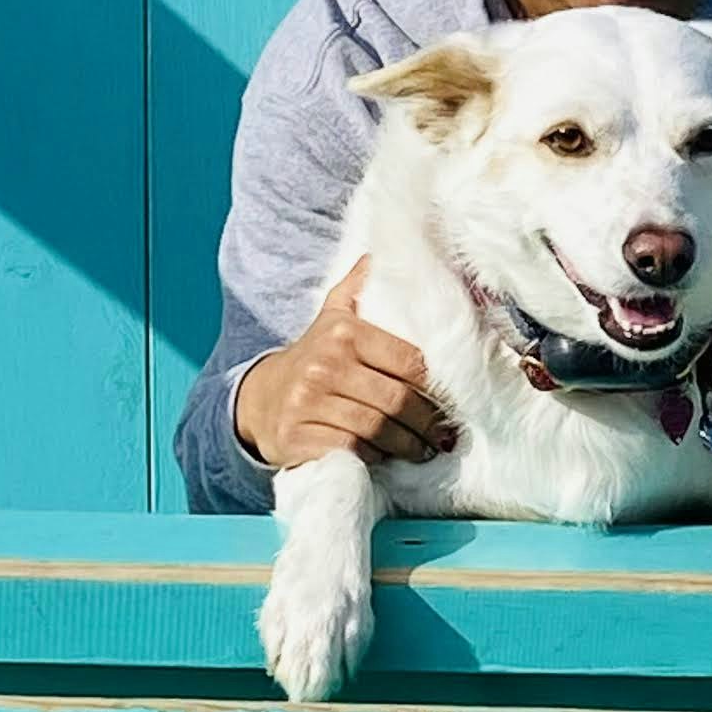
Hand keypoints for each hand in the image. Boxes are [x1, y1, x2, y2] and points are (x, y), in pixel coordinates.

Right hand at [234, 261, 456, 469]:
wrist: (260, 399)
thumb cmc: (313, 358)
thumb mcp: (333, 316)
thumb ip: (360, 286)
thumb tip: (384, 252)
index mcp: (342, 332)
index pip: (409, 362)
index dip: (436, 387)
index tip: (451, 401)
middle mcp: (323, 366)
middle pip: (396, 401)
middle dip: (426, 424)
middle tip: (443, 436)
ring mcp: (307, 404)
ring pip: (377, 430)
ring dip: (407, 446)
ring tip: (423, 450)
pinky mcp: (298, 438)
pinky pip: (351, 452)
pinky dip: (375, 459)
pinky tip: (386, 459)